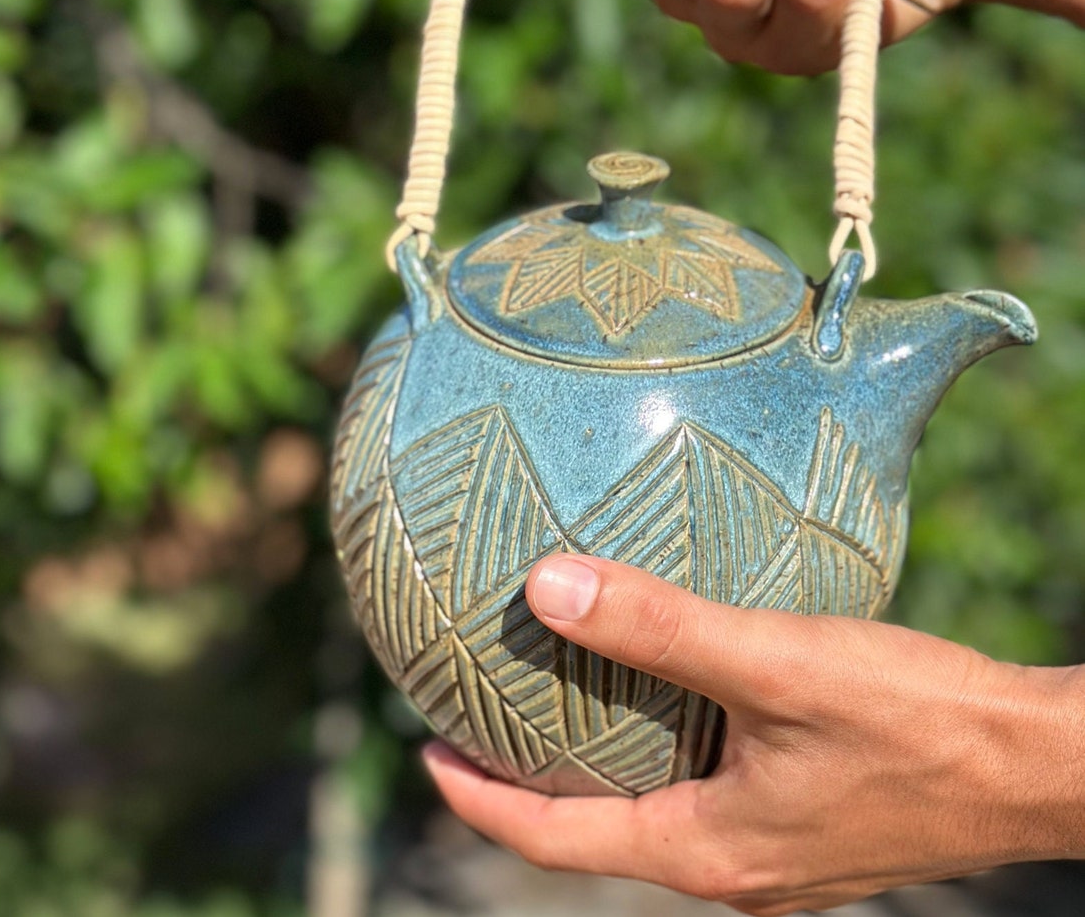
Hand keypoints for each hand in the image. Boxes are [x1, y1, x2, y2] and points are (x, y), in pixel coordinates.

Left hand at [425, 554, 1084, 915]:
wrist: (1035, 764)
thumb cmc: (917, 721)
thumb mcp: (778, 665)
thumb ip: (662, 628)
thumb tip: (548, 587)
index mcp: (708, 851)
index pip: (558, 839)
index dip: (482, 797)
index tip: (427, 750)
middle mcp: (732, 864)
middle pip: (596, 828)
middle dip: (528, 778)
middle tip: (478, 714)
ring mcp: (771, 847)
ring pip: (651, 804)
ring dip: (596, 758)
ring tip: (555, 695)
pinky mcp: (804, 813)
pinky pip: (702, 784)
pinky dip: (658, 743)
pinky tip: (665, 687)